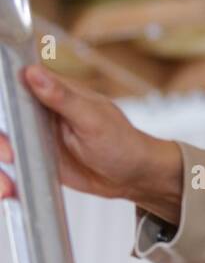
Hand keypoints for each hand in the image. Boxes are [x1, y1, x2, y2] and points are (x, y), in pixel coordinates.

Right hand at [0, 64, 182, 223]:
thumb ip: (63, 98)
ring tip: (7, 186)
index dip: (2, 96)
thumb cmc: (123, 143)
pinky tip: (10, 190)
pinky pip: (11, 166)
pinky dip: (5, 179)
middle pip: (3, 116)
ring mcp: (35, 137)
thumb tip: (33, 72)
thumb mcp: (94, 120)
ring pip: (3, 142)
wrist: (134, 177)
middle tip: (10, 154)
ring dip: (1, 159)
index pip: (16, 82)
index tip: (2, 116)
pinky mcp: (35, 160)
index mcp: (54, 93)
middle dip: (0, 137)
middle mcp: (40, 113)